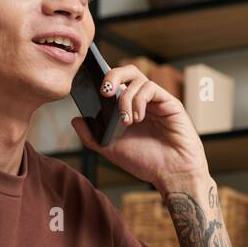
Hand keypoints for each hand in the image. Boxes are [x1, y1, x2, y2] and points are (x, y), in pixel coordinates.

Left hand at [70, 63, 209, 188]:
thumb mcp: (111, 150)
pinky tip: (138, 118)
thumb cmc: (147, 162)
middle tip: (104, 92)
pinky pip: (150, 88)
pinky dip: (139, 100)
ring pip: (137, 79)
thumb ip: (92, 136)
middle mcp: (143, 101)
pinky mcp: (170, 103)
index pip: (115, 83)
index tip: (90, 84)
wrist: (172, 174)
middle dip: (112, 76)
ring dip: (125, 99)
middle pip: (127, 72)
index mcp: (129, 108)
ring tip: (126, 121)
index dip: (103, 78)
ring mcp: (157, 101)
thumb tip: (75, 119)